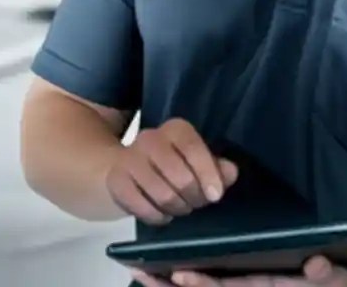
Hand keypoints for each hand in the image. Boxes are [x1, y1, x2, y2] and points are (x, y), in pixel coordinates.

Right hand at [105, 117, 238, 224]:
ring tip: (180, 208)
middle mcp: (150, 138)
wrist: (122, 169)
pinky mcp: (116, 181)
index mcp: (175, 130)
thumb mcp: (195, 162)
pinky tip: (161, 214)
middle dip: (193, 197)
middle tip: (196, 203)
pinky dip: (157, 217)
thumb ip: (216, 167)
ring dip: (176, 209)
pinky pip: (142, 207)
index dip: (207, 173)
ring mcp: (129, 159)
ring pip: (163, 195)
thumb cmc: (169, 167)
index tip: (215, 195)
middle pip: (180, 176)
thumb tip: (231, 172)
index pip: (193, 148)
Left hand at [132, 256, 346, 286]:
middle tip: (137, 271)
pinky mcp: (237, 282)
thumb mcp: (335, 281)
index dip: (203, 285)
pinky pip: (206, 282)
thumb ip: (326, 275)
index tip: (180, 275)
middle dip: (167, 285)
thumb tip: (318, 265)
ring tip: (136, 269)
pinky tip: (160, 268)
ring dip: (165, 283)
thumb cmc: (333, 285)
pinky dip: (181, 278)